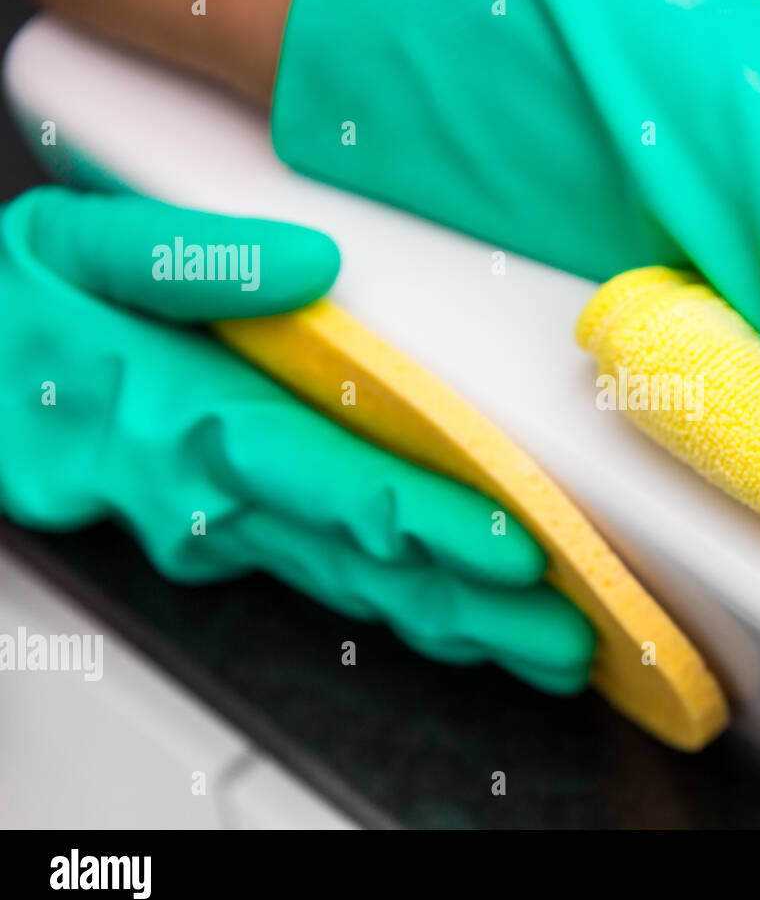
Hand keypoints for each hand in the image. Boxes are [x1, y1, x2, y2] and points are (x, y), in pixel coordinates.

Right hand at [0, 187, 593, 691]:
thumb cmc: (16, 316)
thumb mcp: (74, 248)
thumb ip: (192, 259)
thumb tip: (311, 260)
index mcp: (194, 419)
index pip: (335, 482)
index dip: (428, 520)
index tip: (510, 545)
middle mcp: (216, 498)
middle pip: (363, 564)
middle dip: (471, 606)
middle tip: (565, 635)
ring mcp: (220, 534)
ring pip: (351, 592)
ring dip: (452, 625)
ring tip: (542, 651)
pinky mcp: (222, 543)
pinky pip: (325, 587)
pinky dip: (400, 611)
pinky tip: (462, 629)